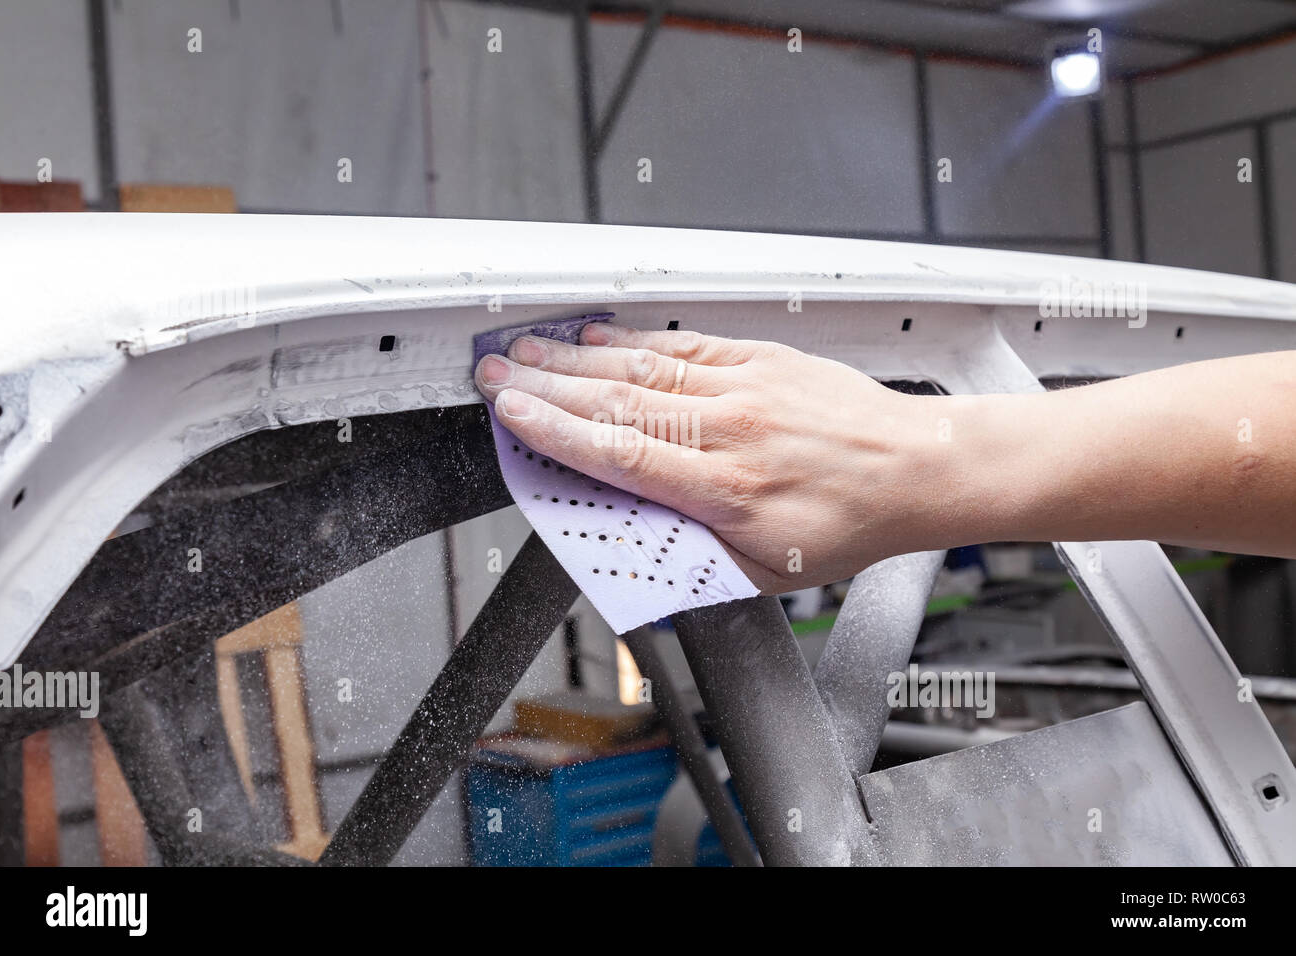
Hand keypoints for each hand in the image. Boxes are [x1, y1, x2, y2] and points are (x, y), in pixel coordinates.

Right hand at [473, 324, 960, 591]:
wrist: (915, 468)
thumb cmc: (847, 523)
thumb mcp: (765, 572)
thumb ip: (693, 558)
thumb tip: (633, 543)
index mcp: (726, 489)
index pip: (620, 454)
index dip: (556, 432)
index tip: (512, 415)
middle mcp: (729, 430)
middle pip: (617, 401)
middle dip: (545, 385)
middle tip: (495, 374)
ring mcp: (744, 387)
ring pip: (642, 366)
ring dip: (576, 356)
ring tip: (526, 349)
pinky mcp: (760, 359)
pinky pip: (684, 344)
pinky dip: (635, 338)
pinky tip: (598, 336)